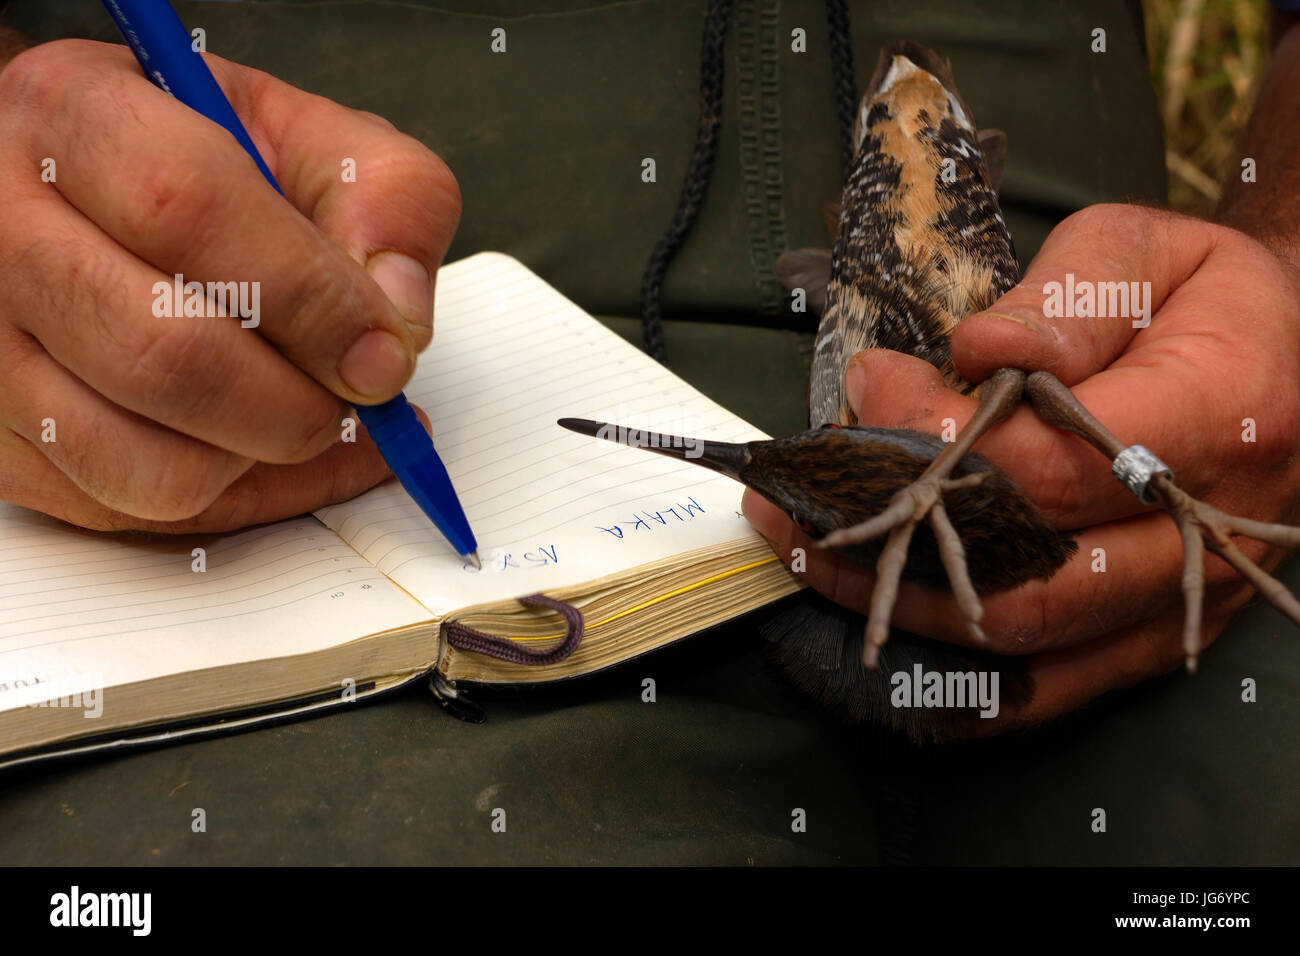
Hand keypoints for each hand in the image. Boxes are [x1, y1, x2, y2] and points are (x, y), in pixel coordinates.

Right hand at [0, 40, 459, 530]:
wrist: (97, 193)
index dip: (309, 298)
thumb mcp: (313, 141)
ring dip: (262, 461)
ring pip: (145, 464)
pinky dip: (232, 500)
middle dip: (299, 404)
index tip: (381, 351)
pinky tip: (270, 453)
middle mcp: (3, 229)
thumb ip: (386, 203)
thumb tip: (395, 326)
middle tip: (355, 398)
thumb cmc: (204, 164)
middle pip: (165, 357)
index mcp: (75, 115)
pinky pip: (131, 511)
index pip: (185, 206)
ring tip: (301, 413)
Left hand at [744, 203, 1299, 732]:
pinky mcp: (1150, 629)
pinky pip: (1054, 684)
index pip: (1055, 458)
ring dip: (903, 606)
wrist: (1284, 357)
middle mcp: (1204, 526)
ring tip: (807, 559)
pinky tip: (883, 648)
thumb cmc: (1200, 296)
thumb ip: (1065, 300)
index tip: (868, 388)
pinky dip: (962, 680)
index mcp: (1218, 415)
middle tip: (797, 502)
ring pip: (1031, 638)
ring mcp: (1181, 594)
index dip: (941, 438)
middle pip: (1032, 571)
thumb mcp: (1143, 253)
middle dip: (894, 541)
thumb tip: (977, 350)